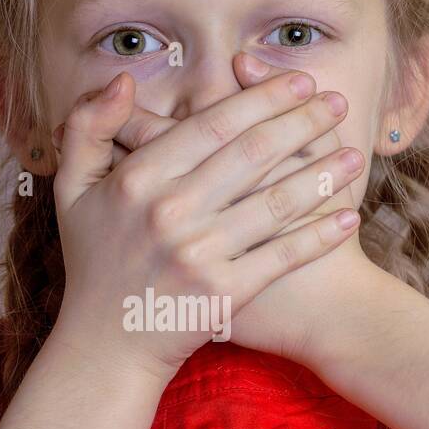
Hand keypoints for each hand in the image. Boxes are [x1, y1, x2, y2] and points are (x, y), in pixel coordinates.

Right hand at [49, 68, 364, 383]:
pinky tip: (348, 218)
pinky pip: (282, 256)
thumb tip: (122, 82)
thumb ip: (87, 128)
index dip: (263, 98)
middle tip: (338, 103)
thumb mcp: (72, 190)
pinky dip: (319, 236)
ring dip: (323, 174)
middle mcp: (170, 212)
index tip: (300, 81)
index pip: (214, 123)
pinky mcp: (224, 294)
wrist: (105, 347)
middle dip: (304, 123)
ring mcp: (199, 254)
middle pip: (254, 153)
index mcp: (137, 179)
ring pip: (276, 202)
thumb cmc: (94, 262)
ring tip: (356, 155)